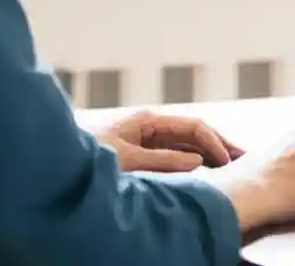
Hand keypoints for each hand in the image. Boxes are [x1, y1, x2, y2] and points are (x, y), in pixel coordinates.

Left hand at [96, 110, 245, 172]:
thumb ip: (165, 160)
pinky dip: (190, 163)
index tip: (231, 160)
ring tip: (230, 167)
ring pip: (183, 146)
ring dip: (206, 156)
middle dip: (218, 146)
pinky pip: (171, 156)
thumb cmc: (86, 158)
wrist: (50, 165)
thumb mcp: (129, 160)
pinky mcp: (137, 155)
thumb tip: (199, 161)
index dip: (215, 142)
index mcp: (147, 120)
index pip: (193, 126)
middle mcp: (147, 127)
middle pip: (192, 134)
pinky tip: (203, 173)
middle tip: (244, 159)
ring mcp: (143, 140)